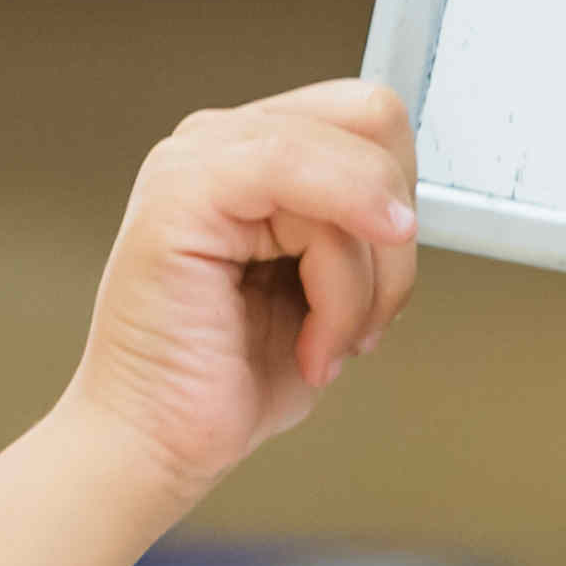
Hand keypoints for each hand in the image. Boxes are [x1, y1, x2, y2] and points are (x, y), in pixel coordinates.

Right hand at [54, 80, 423, 505]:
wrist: (157, 443)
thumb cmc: (224, 380)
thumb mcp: (328, 290)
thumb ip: (365, 230)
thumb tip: (409, 209)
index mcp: (257, 157)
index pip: (372, 123)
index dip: (401, 206)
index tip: (381, 292)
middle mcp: (223, 144)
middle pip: (374, 122)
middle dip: (394, 235)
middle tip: (363, 314)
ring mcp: (196, 158)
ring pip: (356, 169)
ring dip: (361, 285)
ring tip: (319, 345)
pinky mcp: (182, 189)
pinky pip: (297, 173)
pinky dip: (338, 274)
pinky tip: (316, 335)